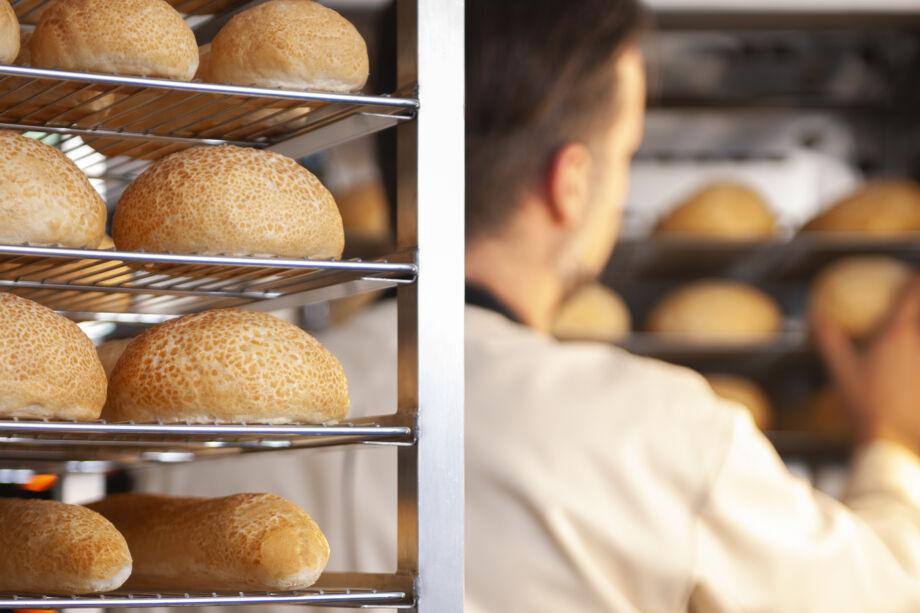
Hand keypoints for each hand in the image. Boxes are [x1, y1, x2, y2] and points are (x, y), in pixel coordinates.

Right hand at [811, 276, 919, 454]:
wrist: (893, 442)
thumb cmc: (865, 406)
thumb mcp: (842, 371)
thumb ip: (829, 341)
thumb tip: (814, 316)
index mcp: (894, 336)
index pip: (911, 295)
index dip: (916, 279)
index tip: (915, 271)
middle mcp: (919, 343)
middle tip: (916, 303)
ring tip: (915, 333)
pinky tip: (918, 369)